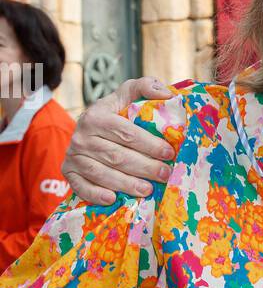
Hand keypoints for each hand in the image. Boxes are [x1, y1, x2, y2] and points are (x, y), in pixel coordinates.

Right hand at [61, 77, 175, 205]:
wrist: (90, 128)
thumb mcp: (128, 94)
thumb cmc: (116, 113)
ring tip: (148, 190)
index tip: (169, 153)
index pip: (126, 132)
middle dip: (144, 167)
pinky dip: (97, 194)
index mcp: (96, 116)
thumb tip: (168, 95)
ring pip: (101, 173)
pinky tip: (114, 199)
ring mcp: (73, 155)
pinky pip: (81, 186)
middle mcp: (81, 136)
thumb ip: (146, 87)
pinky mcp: (69, 172)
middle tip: (165, 174)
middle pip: (116, 156)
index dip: (149, 144)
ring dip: (126, 184)